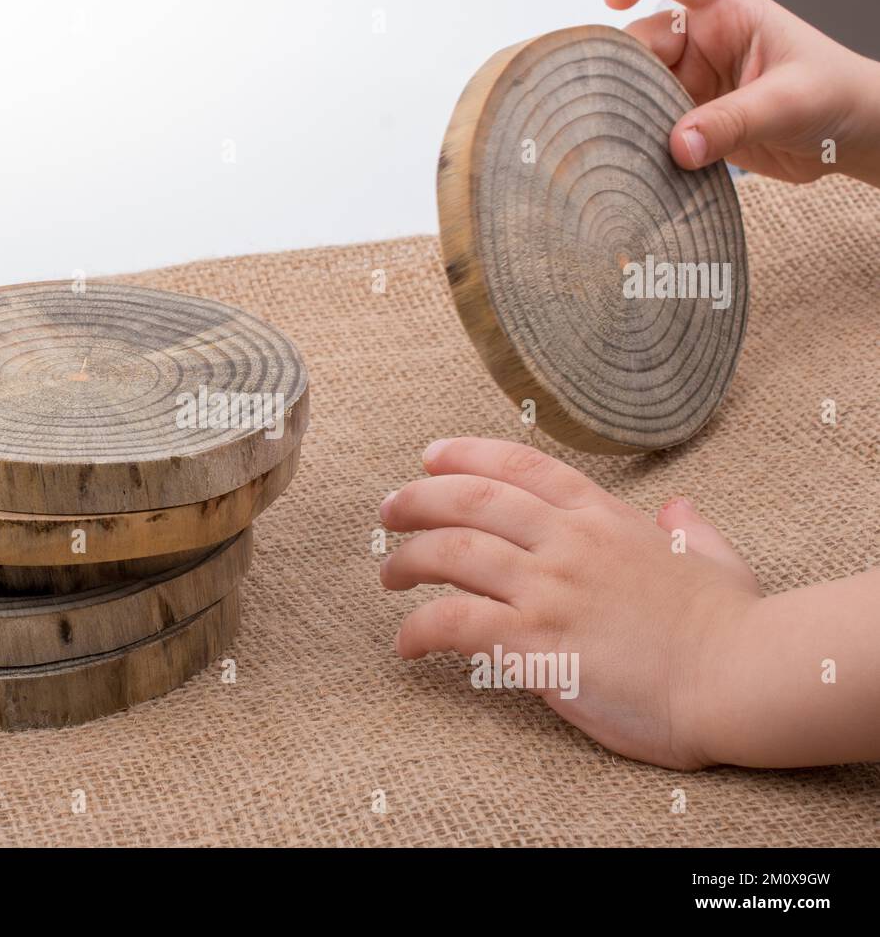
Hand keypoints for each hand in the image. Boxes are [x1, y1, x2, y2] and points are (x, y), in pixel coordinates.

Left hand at [378, 437, 761, 769]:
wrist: (742, 675)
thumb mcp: (715, 554)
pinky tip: (406, 643)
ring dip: (407, 559)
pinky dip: (419, 628)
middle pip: (469, 499)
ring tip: (387, 575)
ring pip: (450, 551)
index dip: (466, 454)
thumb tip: (677, 509)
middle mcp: (568, 540)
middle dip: (416, 498)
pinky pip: (454, 621)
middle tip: (388, 511)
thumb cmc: (733, 625)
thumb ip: (688, 528)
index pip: (520, 464)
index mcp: (603, 515)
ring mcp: (549, 587)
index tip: (430, 456)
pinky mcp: (536, 640)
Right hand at [606, 0, 879, 185]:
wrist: (847, 137)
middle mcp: (703, 43)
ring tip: (621, 135)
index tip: (614, 0)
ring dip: (628, 109)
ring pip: (639, 87)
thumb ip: (732, 122)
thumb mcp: (787, 102)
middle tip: (615, 102)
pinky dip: (639, 138)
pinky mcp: (689, 120)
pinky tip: (635, 156)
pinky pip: (650, 124)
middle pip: (644, 43)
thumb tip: (679, 146)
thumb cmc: (832, 96)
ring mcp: (692, 83)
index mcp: (730, 13)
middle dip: (626, 67)